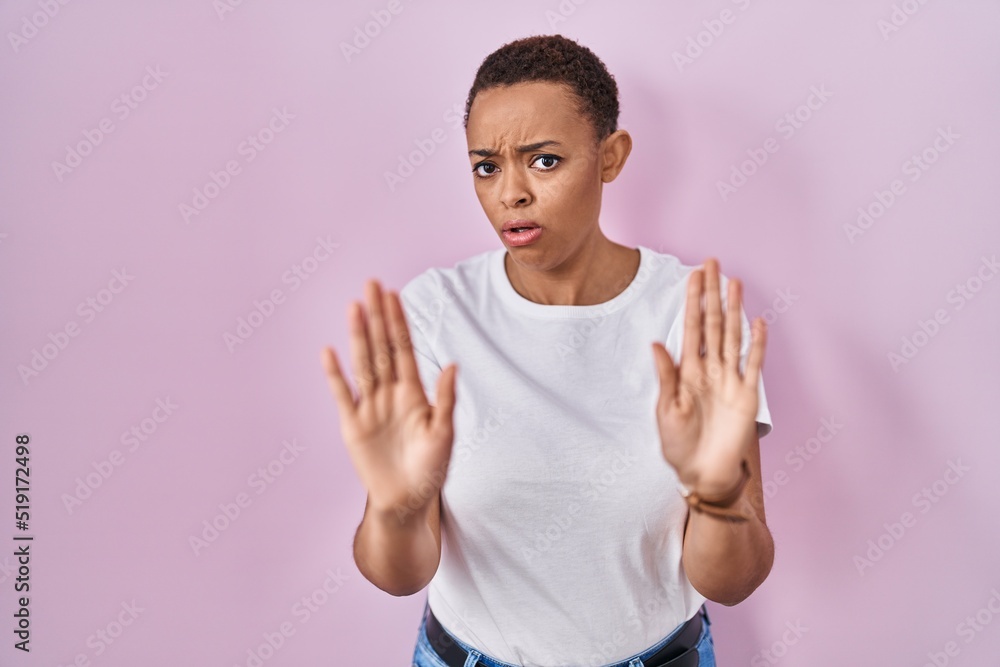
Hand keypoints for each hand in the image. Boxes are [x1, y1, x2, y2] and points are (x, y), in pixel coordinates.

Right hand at [320, 279, 457, 521]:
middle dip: (378, 317)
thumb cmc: (430, 470)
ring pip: (362, 364)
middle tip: (371, 284)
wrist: (406, 502)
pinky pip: (342, 395)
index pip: (404, 349)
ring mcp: (370, 407)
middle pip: (381, 347)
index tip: (394, 294)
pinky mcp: (352, 425)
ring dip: (358, 336)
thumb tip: (451, 365)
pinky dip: (335, 375)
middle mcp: (390, 393)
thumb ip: (445, 400)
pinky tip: (329, 352)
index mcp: (414, 392)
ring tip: (354, 308)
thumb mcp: (444, 435)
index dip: (398, 322)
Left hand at [650, 258, 765, 497]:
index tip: (692, 275)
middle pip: (713, 323)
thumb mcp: (665, 410)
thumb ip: (666, 376)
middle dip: (712, 294)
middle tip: (712, 263)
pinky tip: (757, 322)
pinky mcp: (747, 396)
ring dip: (734, 309)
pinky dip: (756, 344)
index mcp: (688, 371)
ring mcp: (730, 380)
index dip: (692, 301)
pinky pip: (753, 364)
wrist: (702, 473)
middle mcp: (710, 369)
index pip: (691, 328)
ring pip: (733, 336)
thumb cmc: (679, 444)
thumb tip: (655, 344)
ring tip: (735, 283)